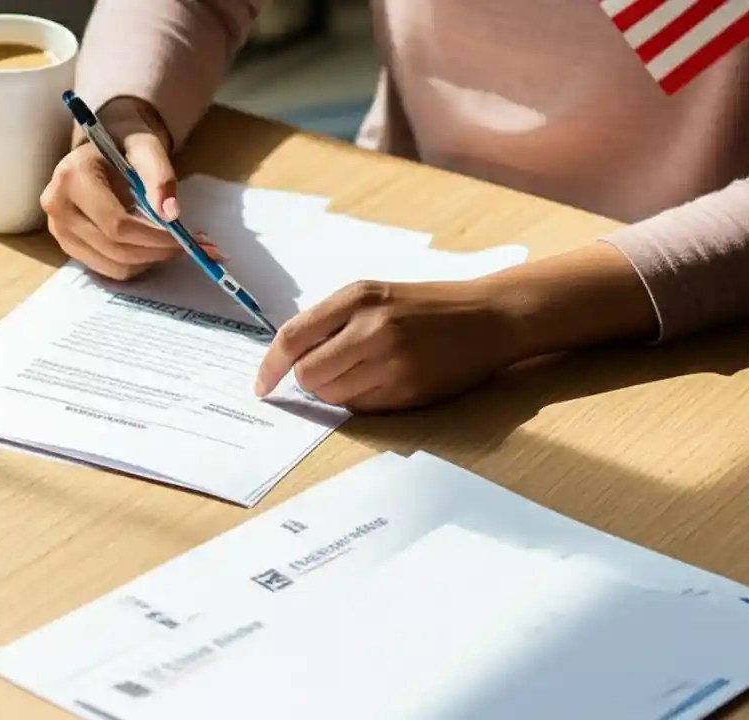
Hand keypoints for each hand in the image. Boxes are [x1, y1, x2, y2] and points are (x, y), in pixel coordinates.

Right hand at [40, 97, 221, 279]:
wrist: (101, 149)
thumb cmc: (124, 145)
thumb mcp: (147, 148)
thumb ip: (159, 176)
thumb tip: (171, 214)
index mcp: (72, 177)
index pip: (116, 224)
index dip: (153, 238)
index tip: (184, 239)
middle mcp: (57, 206)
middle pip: (114, 248)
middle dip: (156, 252)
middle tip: (187, 247)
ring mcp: (58, 229)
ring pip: (112, 265)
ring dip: (149, 261)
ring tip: (172, 246)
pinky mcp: (66, 245)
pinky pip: (106, 269)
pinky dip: (135, 265)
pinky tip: (151, 249)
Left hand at [253, 279, 524, 411]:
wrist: (487, 318)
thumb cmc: (425, 307)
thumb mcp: (376, 295)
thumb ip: (332, 320)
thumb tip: (288, 359)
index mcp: (358, 298)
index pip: (292, 337)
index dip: (269, 366)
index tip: (261, 386)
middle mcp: (371, 328)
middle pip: (307, 374)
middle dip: (310, 379)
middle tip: (331, 370)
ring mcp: (391, 362)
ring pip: (331, 395)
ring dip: (336, 391)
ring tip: (364, 372)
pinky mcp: (408, 390)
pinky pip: (361, 408)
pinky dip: (361, 401)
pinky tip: (384, 382)